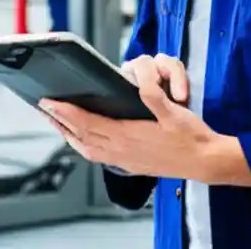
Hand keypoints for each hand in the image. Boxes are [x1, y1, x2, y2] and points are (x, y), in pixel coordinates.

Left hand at [38, 54, 245, 184]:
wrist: (206, 161)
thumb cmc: (191, 136)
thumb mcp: (174, 112)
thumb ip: (155, 97)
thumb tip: (141, 84)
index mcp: (128, 136)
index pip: (87, 122)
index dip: (65, 112)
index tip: (48, 101)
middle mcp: (122, 151)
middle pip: (81, 136)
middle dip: (59, 121)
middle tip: (44, 107)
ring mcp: (125, 160)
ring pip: (87, 148)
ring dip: (68, 134)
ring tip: (56, 122)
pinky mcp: (131, 165)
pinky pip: (98, 156)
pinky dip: (84, 146)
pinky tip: (82, 140)